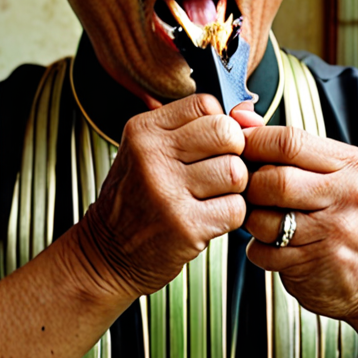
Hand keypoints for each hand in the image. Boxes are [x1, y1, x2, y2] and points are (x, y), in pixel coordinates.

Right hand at [75, 94, 249, 300]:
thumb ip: (197, 126)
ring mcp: (167, 192)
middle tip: (220, 168)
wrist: (107, 253)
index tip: (215, 142)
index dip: (221, 122)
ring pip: (235, 171)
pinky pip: (236, 208)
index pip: (205, 103)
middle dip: (235, 151)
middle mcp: (152, 157)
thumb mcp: (150, 151)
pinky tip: (210, 216)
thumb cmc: (136, 198)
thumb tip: (250, 113)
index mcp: (143, 130)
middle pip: (226, 132)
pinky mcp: (185, 227)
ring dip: (234, 187)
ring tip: (213, 195)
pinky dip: (231, 214)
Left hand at [243, 126, 357, 323]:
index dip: (253, 143)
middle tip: (250, 191)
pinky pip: (263, 251)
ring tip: (265, 219)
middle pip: (273, 180)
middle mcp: (346, 196)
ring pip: (262, 219)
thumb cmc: (345, 215)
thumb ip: (285, 145)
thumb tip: (239, 116)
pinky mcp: (315, 265)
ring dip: (251, 219)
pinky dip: (258, 249)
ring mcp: (332, 233)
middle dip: (251, 186)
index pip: (289, 141)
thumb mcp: (331, 173)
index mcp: (350, 164)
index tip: (240, 150)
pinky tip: (277, 246)